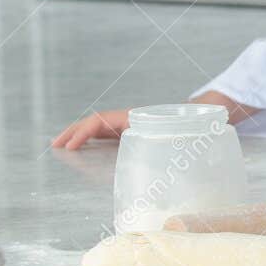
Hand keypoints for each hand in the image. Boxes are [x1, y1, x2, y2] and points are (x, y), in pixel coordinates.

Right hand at [50, 91, 250, 149]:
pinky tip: (86, 152)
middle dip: (74, 133)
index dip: (84, 132)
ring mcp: (134, 125)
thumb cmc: (201, 121)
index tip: (69, 146)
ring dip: (82, 137)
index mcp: (140, 117)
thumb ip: (186, 136)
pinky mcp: (137, 132)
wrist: (210, 113)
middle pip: (96, 123)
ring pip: (102, 128)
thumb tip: (180, 144)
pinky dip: (94, 140)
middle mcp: (133, 120)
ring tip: (63, 150)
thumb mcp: (192, 127)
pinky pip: (111, 135)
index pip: (103, 120)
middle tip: (55, 146)